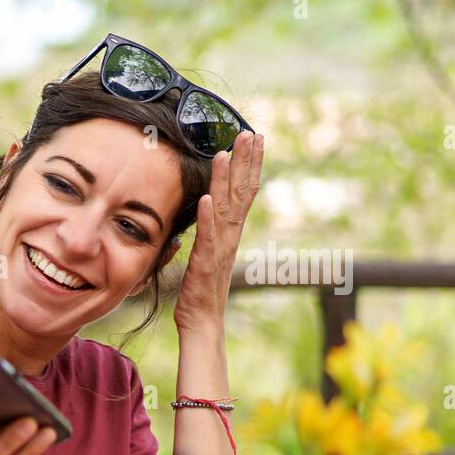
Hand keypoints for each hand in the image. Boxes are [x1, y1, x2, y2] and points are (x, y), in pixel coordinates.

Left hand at [173, 129, 264, 335]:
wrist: (202, 322)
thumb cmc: (201, 289)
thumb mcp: (205, 252)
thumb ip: (210, 230)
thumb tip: (209, 208)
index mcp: (229, 233)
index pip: (243, 192)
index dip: (249, 164)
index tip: (253, 138)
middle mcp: (229, 237)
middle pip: (241, 192)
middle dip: (246, 161)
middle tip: (251, 132)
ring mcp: (219, 249)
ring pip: (226, 208)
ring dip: (226, 179)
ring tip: (226, 152)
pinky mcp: (204, 263)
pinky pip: (208, 237)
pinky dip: (208, 218)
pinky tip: (208, 199)